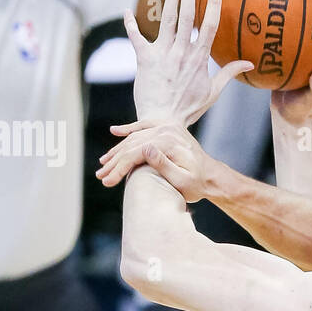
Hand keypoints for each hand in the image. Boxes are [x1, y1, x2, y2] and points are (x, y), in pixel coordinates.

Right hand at [97, 122, 211, 199]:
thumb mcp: (182, 180)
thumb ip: (164, 165)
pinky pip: (143, 126)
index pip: (135, 153)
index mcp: (169, 142)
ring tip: (103, 163)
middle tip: (100, 175)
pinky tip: (114, 131)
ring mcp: (167, 127)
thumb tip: (143, 149)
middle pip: (132, 144)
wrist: (211, 177)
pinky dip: (128, 129)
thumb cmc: (197, 184)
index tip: (107, 181)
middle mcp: (167, 130)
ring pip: (135, 137)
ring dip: (117, 150)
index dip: (119, 168)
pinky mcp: (167, 129)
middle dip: (114, 161)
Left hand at [116, 0, 251, 130]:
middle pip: (186, 15)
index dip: (213, 5)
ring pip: (166, 19)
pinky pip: (136, 37)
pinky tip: (128, 10)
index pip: (209, 26)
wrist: (162, 122)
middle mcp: (181, 52)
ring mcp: (162, 54)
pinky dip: (130, 23)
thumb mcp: (213, 92)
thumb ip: (229, 74)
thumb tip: (250, 64)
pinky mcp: (144, 59)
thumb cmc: (188, 109)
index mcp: (198, 58)